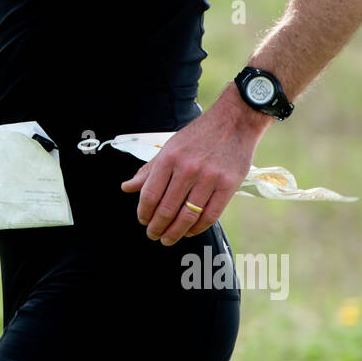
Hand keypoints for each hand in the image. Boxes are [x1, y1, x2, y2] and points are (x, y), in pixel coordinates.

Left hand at [119, 95, 265, 243]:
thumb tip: (126, 188)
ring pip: (187, 216)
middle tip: (153, 235)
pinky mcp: (228, 185)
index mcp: (169, 158)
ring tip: (168, 238)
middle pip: (166, 209)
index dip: (143, 213)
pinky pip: (210, 215)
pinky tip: (189, 231)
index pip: (150, 194)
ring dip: (175, 233)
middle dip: (156, 227)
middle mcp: (187, 168)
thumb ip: (148, 170)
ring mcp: (209, 178)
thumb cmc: (199, 135)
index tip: (142, 220)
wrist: (235, 121)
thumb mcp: (169, 147)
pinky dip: (197, 228)